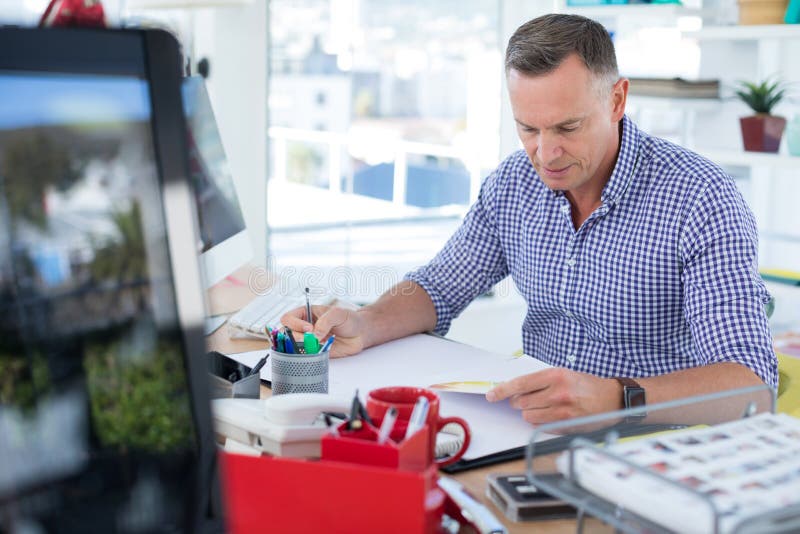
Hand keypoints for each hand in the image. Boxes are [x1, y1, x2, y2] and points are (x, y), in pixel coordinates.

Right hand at [280, 305, 366, 357]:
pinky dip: (307, 356)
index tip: (309, 328)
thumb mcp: (338, 313)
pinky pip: (305, 356)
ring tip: (316, 345)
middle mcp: (304, 327)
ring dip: (301, 348)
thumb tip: (314, 334)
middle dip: (296, 337)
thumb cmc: (350, 319)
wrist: (361, 333)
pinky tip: (317, 352)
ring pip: (293, 346)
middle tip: (310, 339)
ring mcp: (308, 340)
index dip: (295, 323)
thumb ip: (325, 321)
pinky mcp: (314, 352)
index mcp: (306, 314)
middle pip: (287, 333)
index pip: (288, 318)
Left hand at [485, 368, 621, 424]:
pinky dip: (540, 421)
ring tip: (544, 406)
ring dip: (530, 412)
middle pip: (520, 402)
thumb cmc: (587, 385)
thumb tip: (515, 390)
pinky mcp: (565, 425)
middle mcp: (557, 392)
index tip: (491, 395)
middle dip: (520, 401)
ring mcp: (561, 411)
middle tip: (532, 398)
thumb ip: (540, 381)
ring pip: (528, 416)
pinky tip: (552, 414)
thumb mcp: (564, 374)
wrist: (612, 399)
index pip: (520, 384)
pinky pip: (539, 425)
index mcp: (555, 375)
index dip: (502, 390)